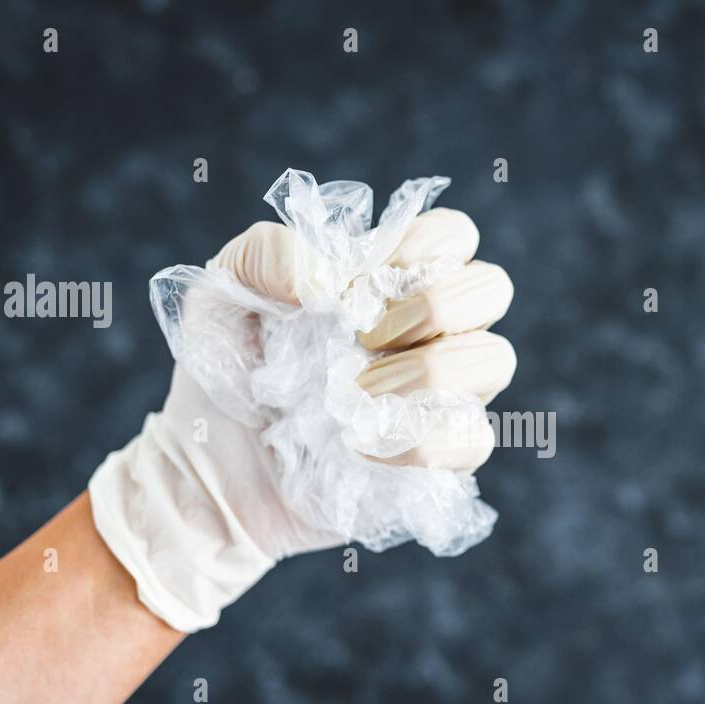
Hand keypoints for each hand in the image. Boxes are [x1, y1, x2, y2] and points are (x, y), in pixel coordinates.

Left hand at [89, 203, 516, 632]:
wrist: (211, 467)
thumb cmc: (226, 372)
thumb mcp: (220, 294)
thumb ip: (266, 255)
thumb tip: (329, 281)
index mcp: (390, 280)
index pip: (454, 236)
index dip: (424, 246)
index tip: (361, 283)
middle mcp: (430, 332)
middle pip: (491, 288)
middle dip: (433, 305)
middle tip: (362, 337)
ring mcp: (440, 396)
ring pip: (493, 360)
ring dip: (427, 371)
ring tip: (356, 394)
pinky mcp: (437, 459)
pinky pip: (471, 439)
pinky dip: (418, 441)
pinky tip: (360, 444)